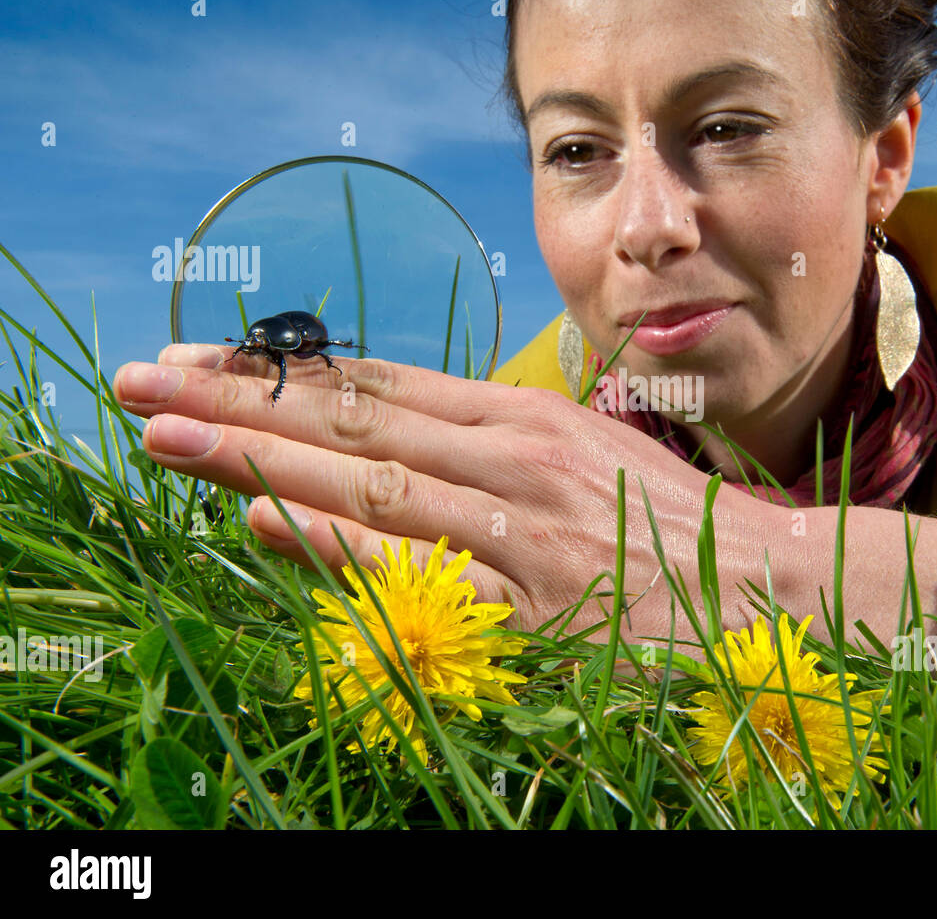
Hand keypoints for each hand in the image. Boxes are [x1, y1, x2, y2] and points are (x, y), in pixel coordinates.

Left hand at [112, 345, 772, 641]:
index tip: (199, 361)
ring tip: (166, 437)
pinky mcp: (532, 602)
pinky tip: (265, 513)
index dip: (282, 373)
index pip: (377, 384)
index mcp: (524, 417)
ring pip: (370, 480)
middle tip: (143, 383)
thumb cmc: (663, 525)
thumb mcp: (578, 453)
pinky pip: (419, 566)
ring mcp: (521, 526)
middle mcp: (514, 457)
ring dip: (259, 455)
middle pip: (355, 420)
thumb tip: (389, 430)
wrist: (766, 585)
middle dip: (240, 400)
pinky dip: (338, 538)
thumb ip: (487, 440)